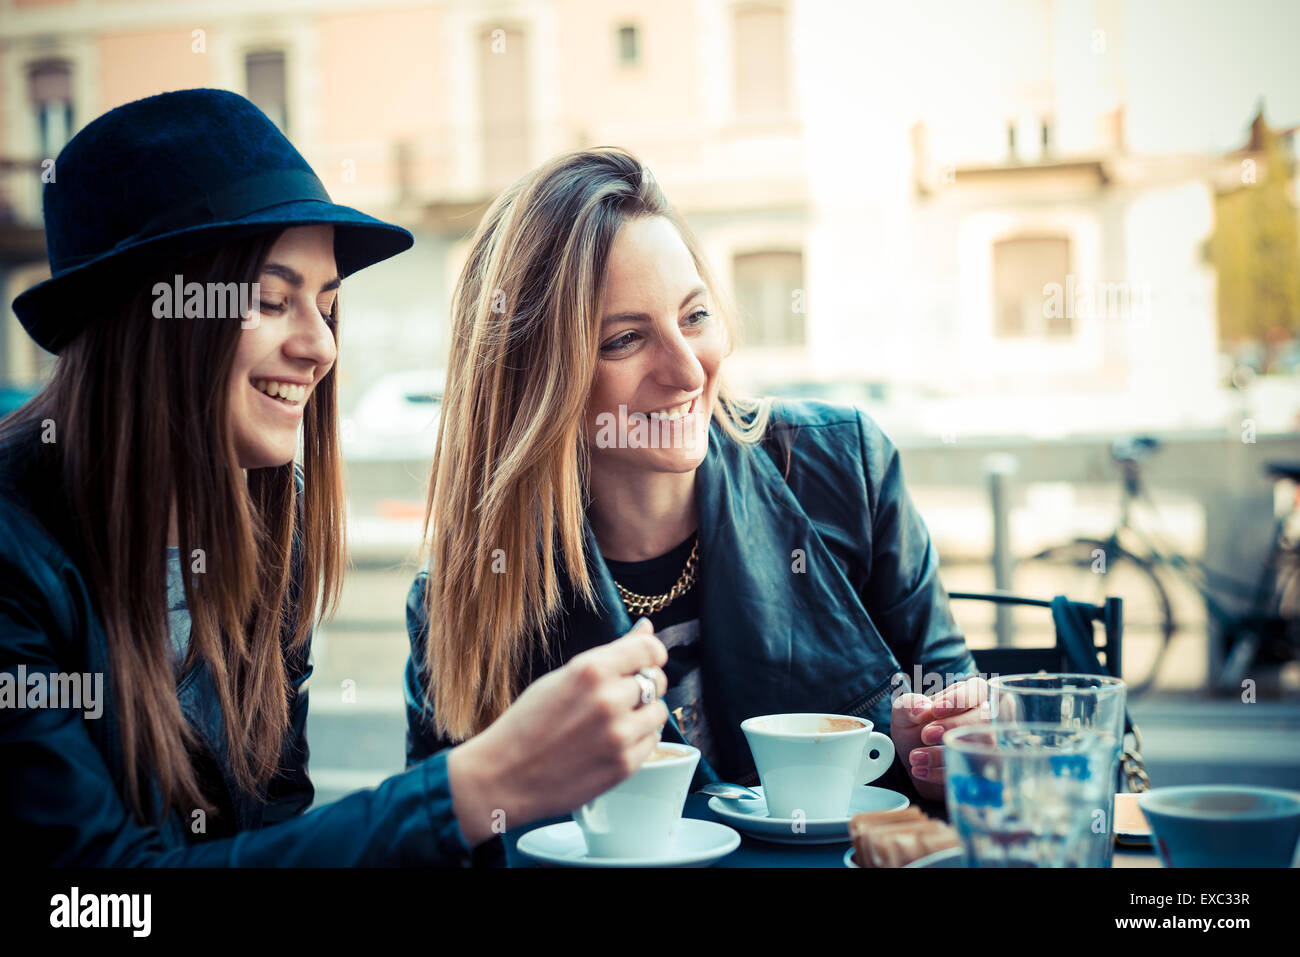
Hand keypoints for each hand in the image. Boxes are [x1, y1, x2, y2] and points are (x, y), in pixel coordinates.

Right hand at [446, 618, 668, 845]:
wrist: (502, 777)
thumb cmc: (527, 724)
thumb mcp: (562, 678)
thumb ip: (608, 656)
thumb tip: (646, 628)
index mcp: (591, 670)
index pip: (649, 649)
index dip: (652, 653)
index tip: (648, 660)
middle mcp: (609, 700)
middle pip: (657, 681)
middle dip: (645, 685)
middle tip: (622, 696)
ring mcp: (619, 735)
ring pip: (658, 713)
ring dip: (643, 714)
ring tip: (614, 722)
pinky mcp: (624, 766)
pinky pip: (652, 742)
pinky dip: (638, 740)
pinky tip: (612, 742)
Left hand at [890, 676, 989, 804]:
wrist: (914, 763)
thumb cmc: (915, 730)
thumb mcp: (904, 713)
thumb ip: (908, 704)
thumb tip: (920, 708)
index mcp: (968, 696)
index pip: (977, 689)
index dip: (960, 699)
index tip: (936, 709)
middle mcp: (985, 720)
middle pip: (985, 719)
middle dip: (954, 726)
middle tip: (926, 735)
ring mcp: (988, 748)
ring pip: (981, 749)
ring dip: (944, 753)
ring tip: (916, 757)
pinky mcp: (983, 774)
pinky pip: (973, 775)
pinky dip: (943, 774)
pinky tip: (921, 771)